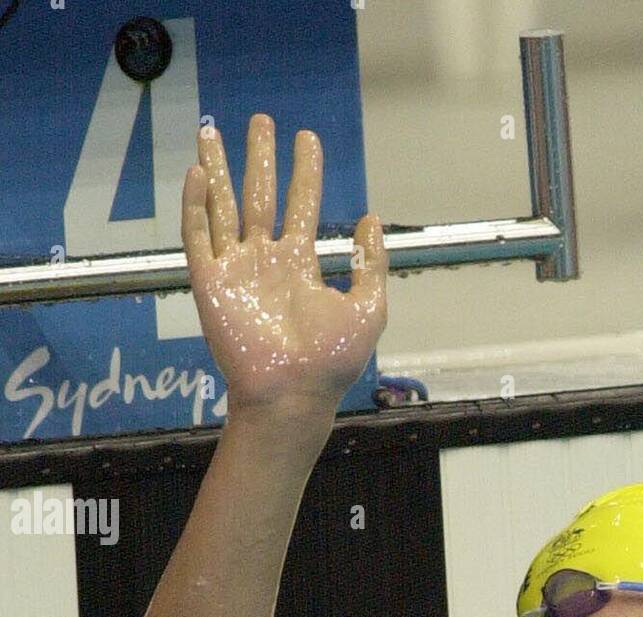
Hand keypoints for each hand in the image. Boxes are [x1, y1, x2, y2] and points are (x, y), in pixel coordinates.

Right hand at [181, 112, 387, 411]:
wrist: (294, 394)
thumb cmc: (332, 362)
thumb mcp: (368, 309)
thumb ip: (371, 264)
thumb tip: (371, 220)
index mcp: (300, 265)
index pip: (301, 205)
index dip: (305, 172)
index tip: (307, 138)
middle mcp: (266, 262)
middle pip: (260, 196)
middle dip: (261, 158)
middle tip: (262, 121)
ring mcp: (236, 270)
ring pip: (222, 206)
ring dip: (218, 168)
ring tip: (213, 130)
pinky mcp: (210, 284)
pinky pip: (198, 237)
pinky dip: (195, 205)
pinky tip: (196, 172)